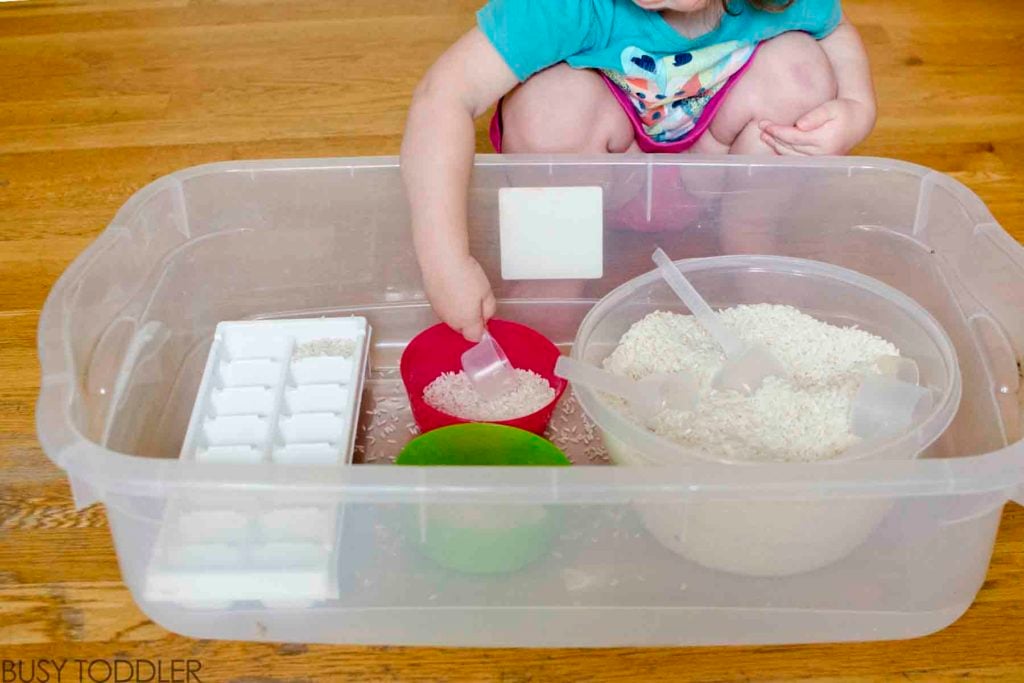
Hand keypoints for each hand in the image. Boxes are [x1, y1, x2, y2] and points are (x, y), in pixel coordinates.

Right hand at [423, 254, 495, 341]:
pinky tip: (452, 287)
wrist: (441, 260)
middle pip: (462, 329)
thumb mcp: (487, 293)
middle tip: (476, 300)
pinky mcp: (431, 301)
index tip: (485, 315)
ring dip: (459, 311)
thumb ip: (489, 310)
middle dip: (470, 320)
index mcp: (467, 322)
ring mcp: (439, 312)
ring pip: (452, 319)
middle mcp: (451, 321)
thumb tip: (485, 318)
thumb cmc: (466, 276)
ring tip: (463, 291)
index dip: (482, 329)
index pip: (475, 337)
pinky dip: (449, 302)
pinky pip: (443, 308)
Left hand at [759, 98, 875, 155]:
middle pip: (789, 147)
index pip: (793, 138)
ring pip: (791, 155)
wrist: (858, 123)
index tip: (764, 124)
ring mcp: (819, 160)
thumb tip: (800, 125)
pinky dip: (783, 152)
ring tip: (764, 135)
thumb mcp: (832, 108)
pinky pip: (796, 159)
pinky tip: (774, 145)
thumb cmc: (844, 111)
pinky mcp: (817, 162)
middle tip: (761, 127)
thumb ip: (816, 115)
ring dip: (776, 146)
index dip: (777, 131)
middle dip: (774, 138)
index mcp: (824, 141)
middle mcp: (821, 154)